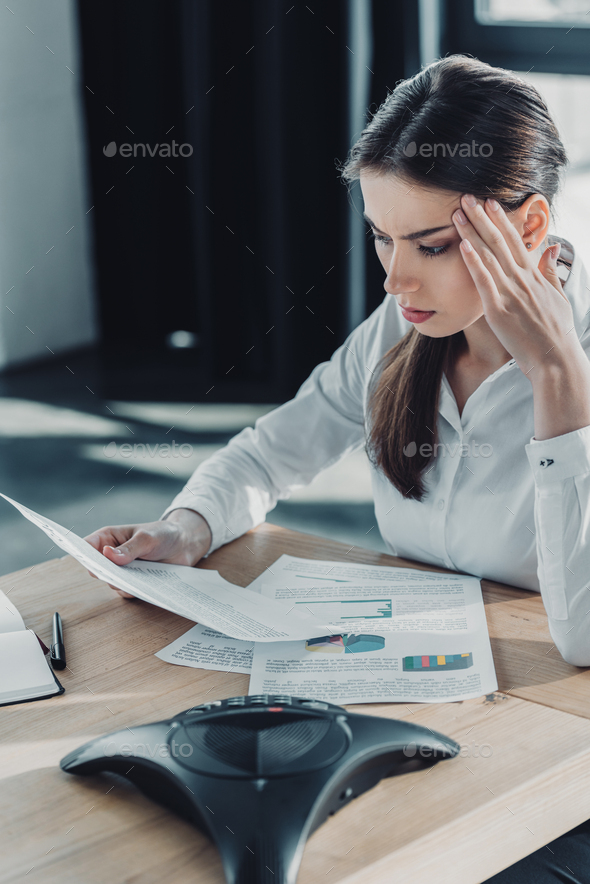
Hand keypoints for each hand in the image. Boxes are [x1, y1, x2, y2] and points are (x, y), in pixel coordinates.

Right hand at [83, 509, 212, 597]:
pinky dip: (133, 590)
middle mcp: (111, 555)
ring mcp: (121, 570)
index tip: (88, 562)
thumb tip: (108, 555)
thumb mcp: (147, 538)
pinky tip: (144, 585)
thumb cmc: (163, 534)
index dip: (82, 554)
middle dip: (105, 572)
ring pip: (110, 582)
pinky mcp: (133, 582)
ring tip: (137, 577)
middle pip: (96, 569)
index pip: (86, 546)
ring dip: (121, 582)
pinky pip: (125, 591)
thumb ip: (129, 548)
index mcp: (108, 537)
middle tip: (117, 573)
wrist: (184, 545)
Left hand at [452, 193, 576, 377]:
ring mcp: (510, 293)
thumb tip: (551, 249)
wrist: (554, 358)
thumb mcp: (557, 297)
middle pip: (499, 241)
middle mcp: (522, 279)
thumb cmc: (555, 332)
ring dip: (472, 232)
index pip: (516, 241)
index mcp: (534, 276)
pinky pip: (483, 281)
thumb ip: (551, 272)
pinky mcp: (498, 309)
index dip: (502, 220)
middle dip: (482, 218)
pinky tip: (462, 245)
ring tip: (458, 213)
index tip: (490, 203)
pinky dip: (473, 262)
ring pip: (488, 256)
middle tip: (467, 198)